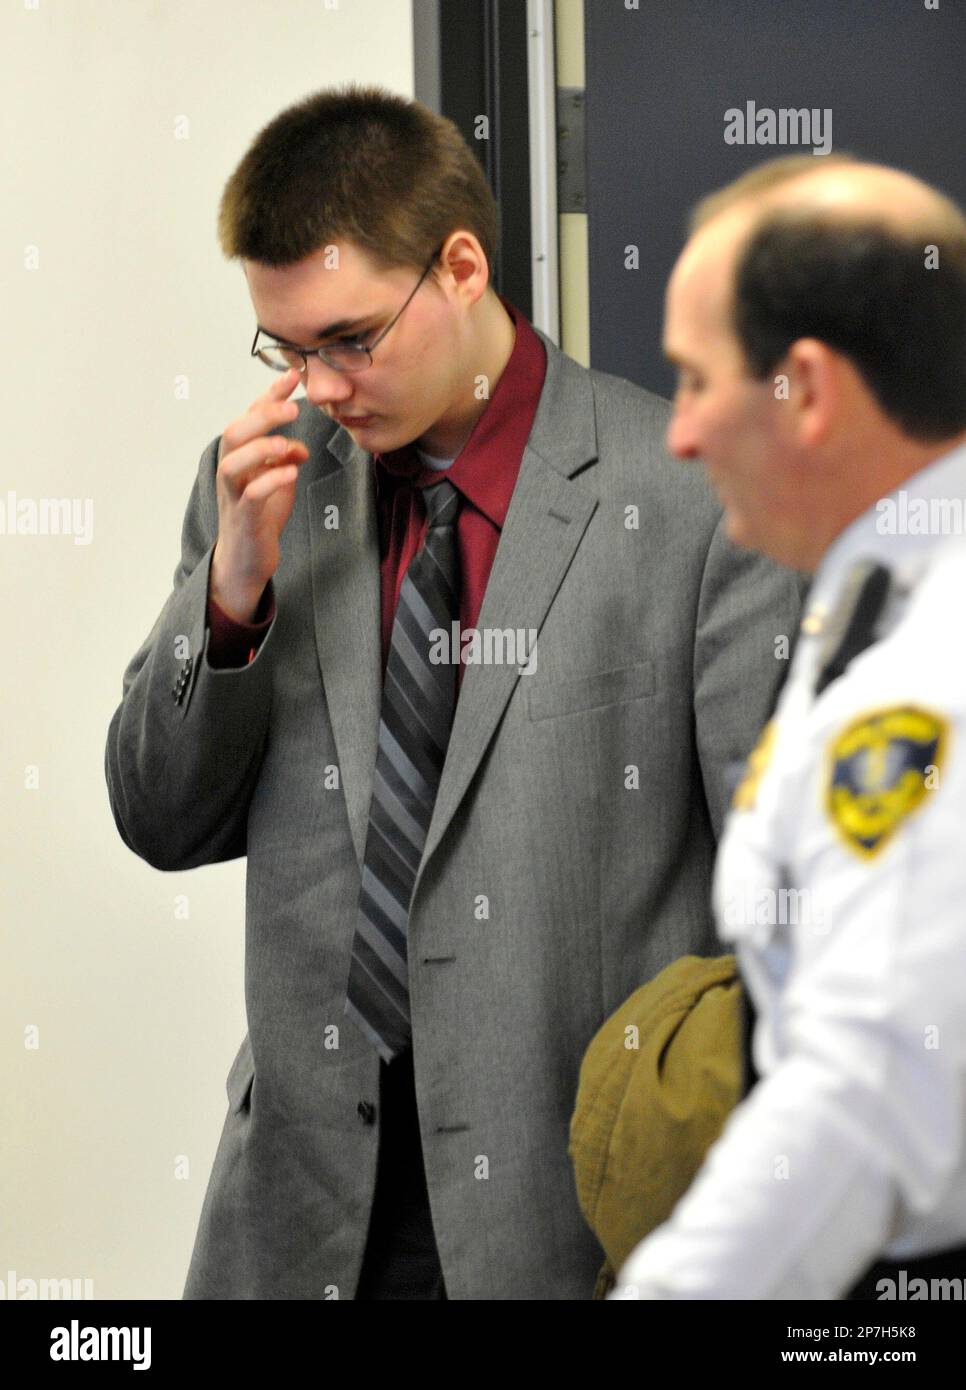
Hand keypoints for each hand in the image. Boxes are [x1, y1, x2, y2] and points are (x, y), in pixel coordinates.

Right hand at [210, 368, 308, 622]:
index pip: (251, 417)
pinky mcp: (244, 519)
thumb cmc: (259, 517)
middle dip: (262, 416)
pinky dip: (270, 482)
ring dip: (261, 449)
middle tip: (293, 408)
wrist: (247, 559)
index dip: (269, 395)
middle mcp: (232, 472)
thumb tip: (300, 445)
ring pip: (232, 464)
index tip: (294, 375)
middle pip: (234, 433)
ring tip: (289, 444)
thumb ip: (285, 459)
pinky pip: (251, 496)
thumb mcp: (276, 481)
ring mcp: (234, 496)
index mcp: (241, 457)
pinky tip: (291, 473)